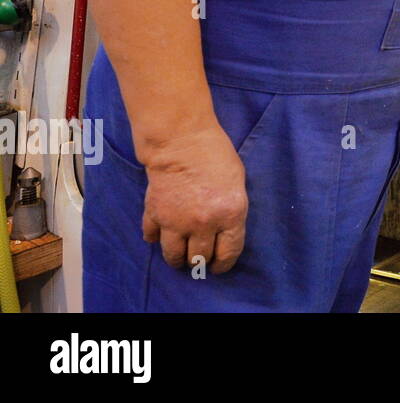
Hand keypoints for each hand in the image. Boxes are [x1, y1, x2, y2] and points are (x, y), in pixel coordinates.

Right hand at [140, 124, 247, 274]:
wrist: (181, 141)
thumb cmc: (216, 156)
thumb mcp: (237, 184)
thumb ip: (231, 211)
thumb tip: (225, 231)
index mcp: (230, 216)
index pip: (228, 253)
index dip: (223, 264)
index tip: (219, 267)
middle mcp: (203, 224)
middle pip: (199, 258)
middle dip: (201, 262)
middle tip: (199, 261)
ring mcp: (176, 222)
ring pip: (174, 256)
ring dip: (178, 259)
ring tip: (180, 257)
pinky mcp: (155, 215)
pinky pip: (153, 237)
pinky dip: (156, 239)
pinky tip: (161, 236)